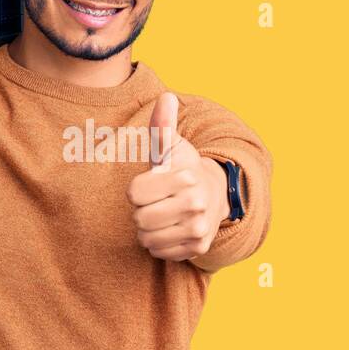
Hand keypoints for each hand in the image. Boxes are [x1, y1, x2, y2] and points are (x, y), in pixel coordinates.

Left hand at [127, 93, 230, 260]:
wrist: (214, 195)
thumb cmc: (182, 169)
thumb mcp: (171, 147)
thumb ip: (162, 126)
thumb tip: (166, 98)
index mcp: (186, 177)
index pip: (134, 194)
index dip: (137, 189)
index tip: (152, 183)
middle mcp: (196, 204)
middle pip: (139, 219)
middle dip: (142, 211)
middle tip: (157, 201)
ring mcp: (198, 229)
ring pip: (147, 238)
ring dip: (148, 229)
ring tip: (162, 215)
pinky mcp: (197, 248)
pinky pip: (158, 252)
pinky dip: (158, 243)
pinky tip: (170, 229)